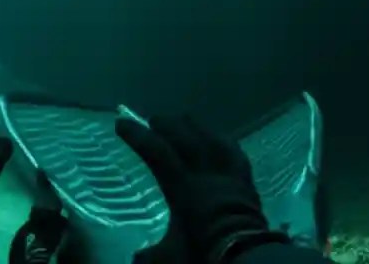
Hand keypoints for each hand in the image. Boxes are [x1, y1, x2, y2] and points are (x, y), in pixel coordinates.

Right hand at [116, 116, 288, 263]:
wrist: (247, 254)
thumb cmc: (204, 250)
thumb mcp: (170, 256)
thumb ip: (149, 255)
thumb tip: (136, 258)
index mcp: (182, 188)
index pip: (156, 153)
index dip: (137, 136)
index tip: (120, 124)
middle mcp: (205, 174)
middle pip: (185, 139)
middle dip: (167, 125)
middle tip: (153, 119)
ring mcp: (229, 175)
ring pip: (212, 140)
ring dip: (196, 127)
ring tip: (184, 118)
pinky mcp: (246, 182)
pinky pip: (235, 154)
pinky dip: (225, 142)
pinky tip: (221, 138)